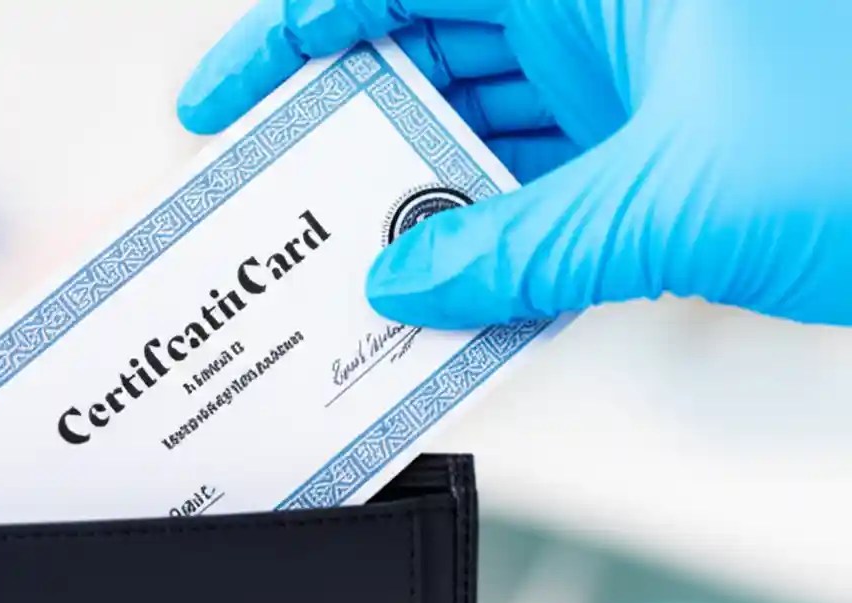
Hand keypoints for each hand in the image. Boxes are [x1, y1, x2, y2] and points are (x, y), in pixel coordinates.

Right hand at [178, 0, 851, 327]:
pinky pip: (545, 184)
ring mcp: (632, 69)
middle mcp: (600, 2)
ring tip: (363, 270)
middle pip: (425, 51)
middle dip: (352, 133)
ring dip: (426, 202)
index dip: (288, 35)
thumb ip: (518, 251)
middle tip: (289, 208)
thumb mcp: (670, 204)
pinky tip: (455, 287)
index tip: (220, 100)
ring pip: (482, 128)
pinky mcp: (660, 137)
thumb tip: (410, 281)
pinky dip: (500, 236)